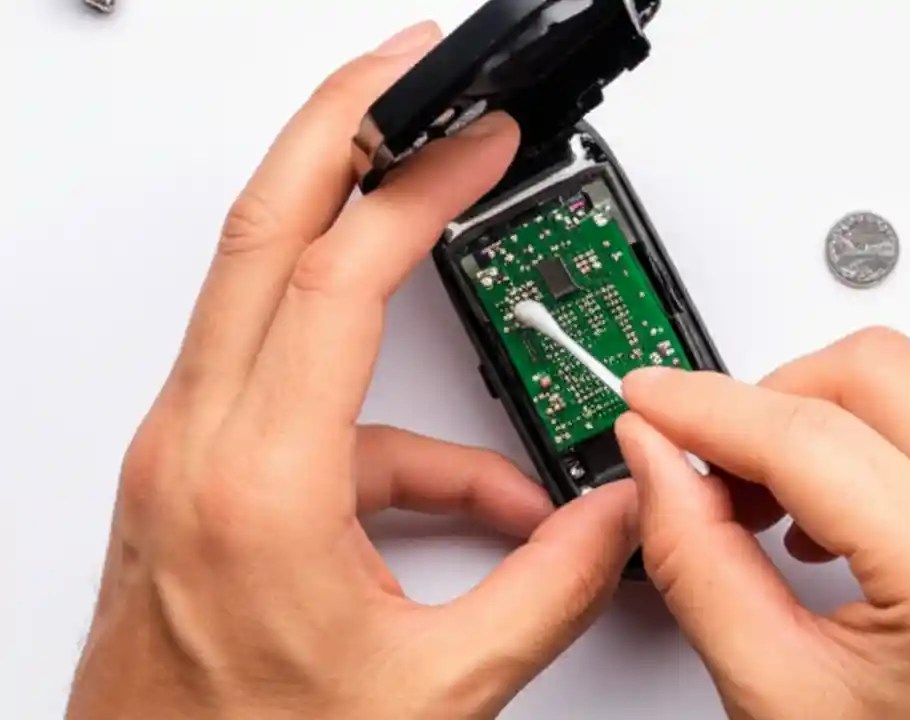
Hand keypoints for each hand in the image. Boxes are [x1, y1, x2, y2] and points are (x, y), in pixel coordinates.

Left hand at [67, 22, 637, 719]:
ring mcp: (185, 451)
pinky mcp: (197, 472)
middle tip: (407, 68)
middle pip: (261, 228)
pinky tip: (462, 488)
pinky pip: (298, 395)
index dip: (418, 187)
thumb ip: (549, 589)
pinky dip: (388, 417)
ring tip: (450, 244)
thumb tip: (617, 515)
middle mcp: (198, 446)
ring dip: (349, 238)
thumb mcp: (435, 689)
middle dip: (340, 125)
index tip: (477, 138)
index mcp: (257, 486)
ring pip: (264, 290)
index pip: (337, 276)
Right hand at [617, 328, 909, 719]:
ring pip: (907, 380)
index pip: (807, 436)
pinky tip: (829, 513)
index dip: (706, 408)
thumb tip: (657, 457)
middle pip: (868, 370)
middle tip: (712, 468)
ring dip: (815, 417)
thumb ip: (699, 565)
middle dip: (767, 402)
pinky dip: (865, 441)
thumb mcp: (781, 695)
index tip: (650, 399)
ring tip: (770, 504)